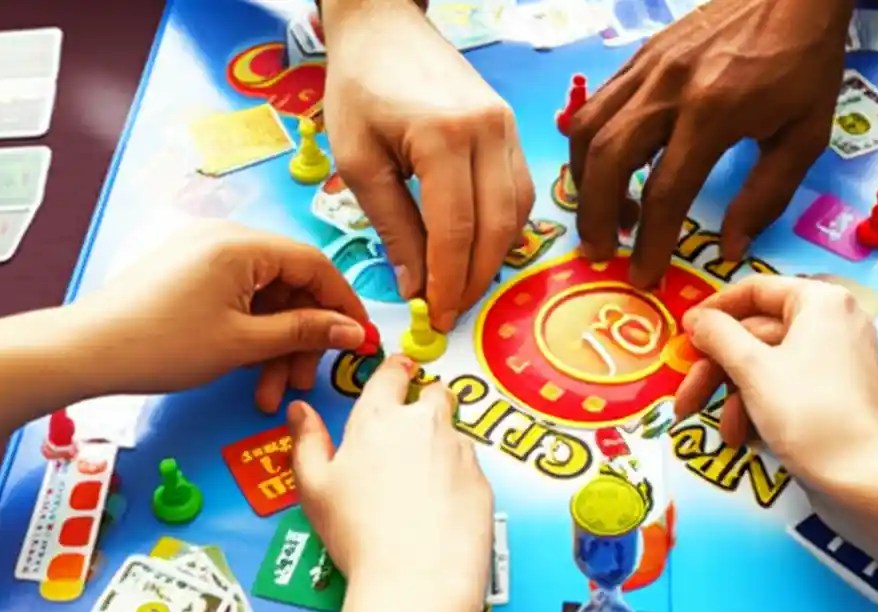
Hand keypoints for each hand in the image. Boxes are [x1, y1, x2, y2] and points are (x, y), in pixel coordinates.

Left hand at [71, 220, 367, 411]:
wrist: (84, 351)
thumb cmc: (160, 344)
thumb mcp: (243, 343)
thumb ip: (304, 332)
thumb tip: (352, 331)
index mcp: (242, 244)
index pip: (315, 265)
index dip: (342, 305)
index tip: (357, 340)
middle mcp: (226, 239)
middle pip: (290, 285)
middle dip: (302, 336)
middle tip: (302, 380)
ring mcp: (205, 256)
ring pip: (264, 299)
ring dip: (274, 345)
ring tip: (268, 392)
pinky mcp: (190, 275)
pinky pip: (238, 301)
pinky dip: (250, 336)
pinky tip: (248, 374)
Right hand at [289, 355, 492, 608]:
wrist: (416, 578)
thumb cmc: (359, 535)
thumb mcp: (314, 487)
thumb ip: (307, 441)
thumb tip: (299, 411)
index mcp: (379, 419)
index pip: (392, 373)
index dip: (396, 369)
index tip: (399, 371)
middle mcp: (424, 424)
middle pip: (435, 393)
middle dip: (427, 403)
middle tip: (412, 433)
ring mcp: (459, 450)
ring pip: (454, 433)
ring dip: (442, 447)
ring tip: (421, 488)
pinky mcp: (482, 480)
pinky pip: (470, 469)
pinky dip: (458, 480)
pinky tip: (440, 510)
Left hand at [323, 0, 533, 330]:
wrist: (383, 27)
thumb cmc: (359, 87)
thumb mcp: (358, 161)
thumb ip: (391, 225)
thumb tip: (414, 286)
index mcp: (445, 137)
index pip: (456, 230)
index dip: (448, 282)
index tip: (435, 316)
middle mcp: (489, 131)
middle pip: (497, 227)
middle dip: (475, 279)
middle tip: (450, 312)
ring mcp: (507, 127)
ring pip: (517, 212)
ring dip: (493, 257)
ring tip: (461, 286)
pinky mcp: (510, 127)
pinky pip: (518, 190)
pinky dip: (502, 227)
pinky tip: (476, 247)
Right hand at [570, 0, 849, 286]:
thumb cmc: (805, 62)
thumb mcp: (804, 135)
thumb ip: (765, 196)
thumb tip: (729, 248)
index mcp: (712, 113)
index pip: (663, 193)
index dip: (649, 243)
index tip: (644, 276)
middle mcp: (667, 89)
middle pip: (606, 161)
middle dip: (596, 216)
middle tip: (603, 251)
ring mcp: (647, 69)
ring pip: (586, 130)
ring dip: (585, 181)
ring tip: (605, 213)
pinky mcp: (639, 57)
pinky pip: (596, 105)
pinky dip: (591, 145)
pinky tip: (612, 168)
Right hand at [673, 276, 877, 493]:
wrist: (861, 480)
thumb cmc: (807, 413)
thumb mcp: (752, 369)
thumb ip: (717, 334)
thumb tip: (696, 317)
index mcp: (821, 301)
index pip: (756, 290)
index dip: (714, 311)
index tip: (684, 336)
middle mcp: (835, 320)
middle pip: (757, 333)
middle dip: (717, 371)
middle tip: (686, 400)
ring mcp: (839, 358)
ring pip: (768, 363)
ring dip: (736, 397)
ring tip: (724, 432)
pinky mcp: (839, 392)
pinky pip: (789, 385)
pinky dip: (762, 406)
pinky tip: (745, 438)